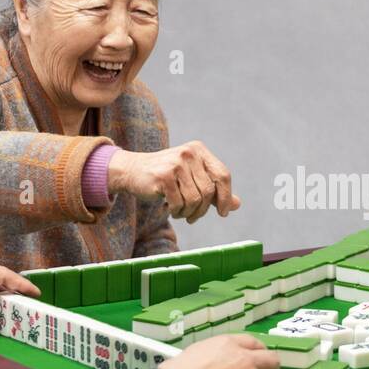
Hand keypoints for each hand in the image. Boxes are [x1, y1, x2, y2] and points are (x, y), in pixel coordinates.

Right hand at [106, 141, 240, 223]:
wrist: (132, 170)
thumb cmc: (166, 177)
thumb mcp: (192, 179)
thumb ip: (214, 191)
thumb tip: (237, 205)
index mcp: (199, 151)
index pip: (223, 175)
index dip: (226, 197)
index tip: (223, 213)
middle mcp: (189, 153)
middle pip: (209, 191)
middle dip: (203, 210)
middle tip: (193, 217)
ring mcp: (176, 164)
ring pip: (195, 200)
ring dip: (188, 212)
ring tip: (180, 212)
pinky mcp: (163, 176)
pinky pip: (179, 203)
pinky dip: (176, 211)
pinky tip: (169, 209)